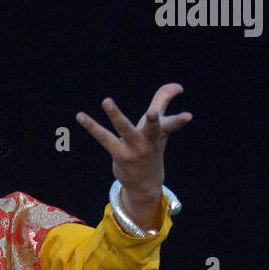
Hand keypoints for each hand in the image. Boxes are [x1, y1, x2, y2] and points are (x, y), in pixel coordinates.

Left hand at [76, 83, 191, 219]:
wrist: (145, 183)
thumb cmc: (152, 147)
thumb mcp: (159, 125)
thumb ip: (164, 101)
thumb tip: (177, 86)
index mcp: (161, 133)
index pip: (172, 124)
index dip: (180, 120)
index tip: (188, 117)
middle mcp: (149, 141)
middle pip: (152, 129)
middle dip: (152, 121)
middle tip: (152, 112)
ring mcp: (133, 148)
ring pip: (124, 129)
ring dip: (116, 115)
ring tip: (107, 101)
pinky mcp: (118, 153)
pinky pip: (103, 137)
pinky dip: (91, 126)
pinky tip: (80, 116)